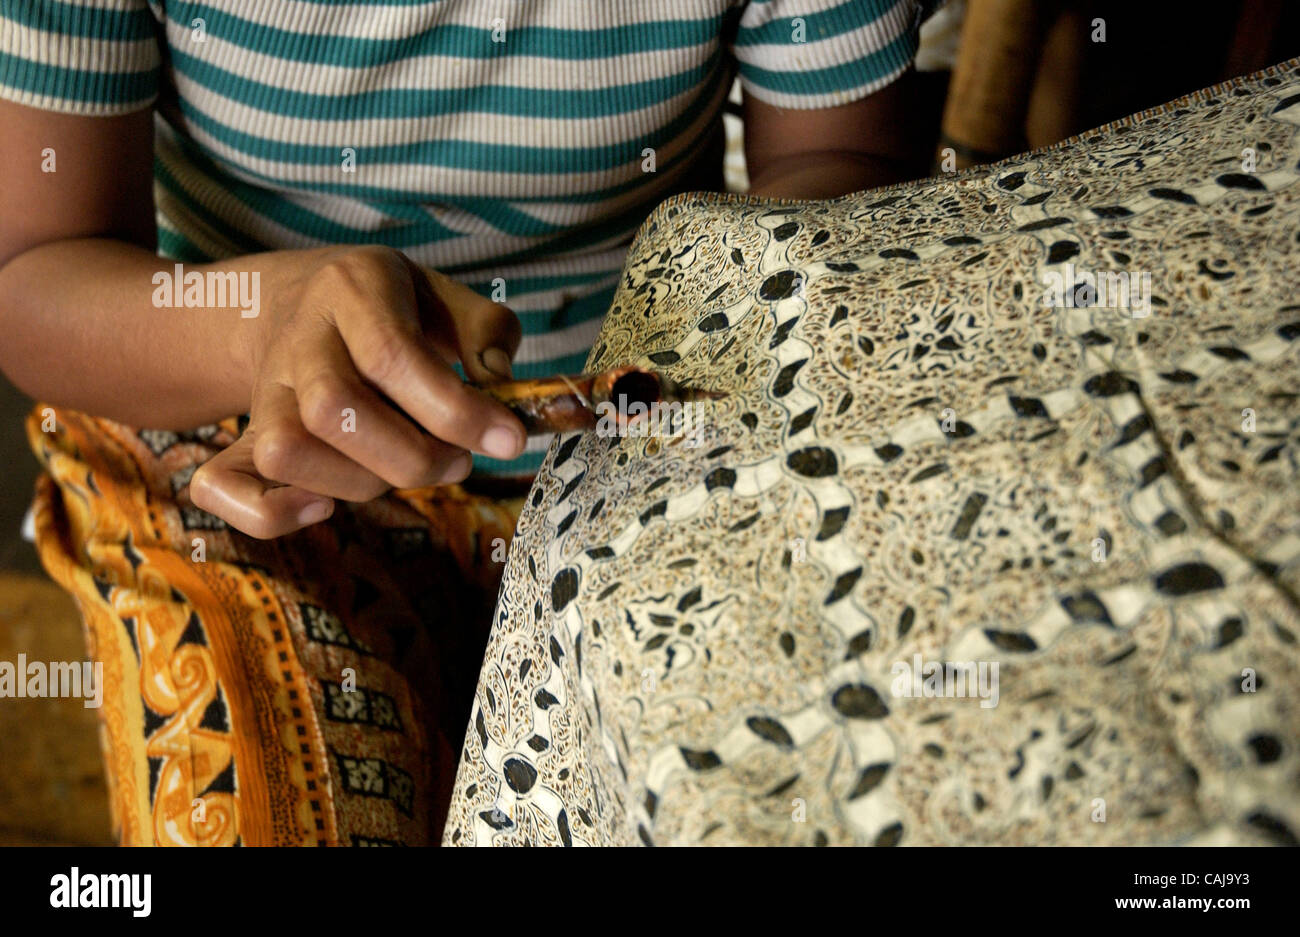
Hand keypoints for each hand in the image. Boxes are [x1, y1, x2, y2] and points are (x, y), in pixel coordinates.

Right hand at [189, 246, 524, 538]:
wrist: (285, 300)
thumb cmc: (385, 308)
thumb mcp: (440, 292)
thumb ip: (486, 328)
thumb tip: (499, 380)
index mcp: (352, 290)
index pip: (392, 355)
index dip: (455, 409)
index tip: (508, 439)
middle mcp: (298, 339)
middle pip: (334, 411)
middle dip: (415, 456)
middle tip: (458, 460)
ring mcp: (262, 391)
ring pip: (285, 450)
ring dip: (360, 484)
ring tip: (408, 471)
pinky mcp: (239, 438)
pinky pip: (220, 485)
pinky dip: (269, 514)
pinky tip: (322, 508)